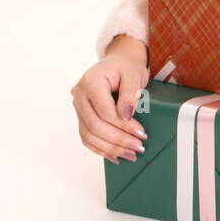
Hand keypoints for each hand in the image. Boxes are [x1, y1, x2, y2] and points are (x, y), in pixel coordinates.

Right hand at [71, 35, 149, 163]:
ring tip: (130, 155)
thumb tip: (125, 116)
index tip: (140, 133)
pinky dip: (100, 148)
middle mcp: (80, 95)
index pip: (104, 111)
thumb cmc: (126, 67)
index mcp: (91, 81)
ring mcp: (78, 106)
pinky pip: (87, 137)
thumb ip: (130, 94)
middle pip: (95, 125)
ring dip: (110, 148)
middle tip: (138, 147)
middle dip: (118, 140)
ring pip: (89, 135)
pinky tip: (114, 156)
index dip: (123, 125)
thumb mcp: (134, 74)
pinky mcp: (82, 116)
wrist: (118, 64)